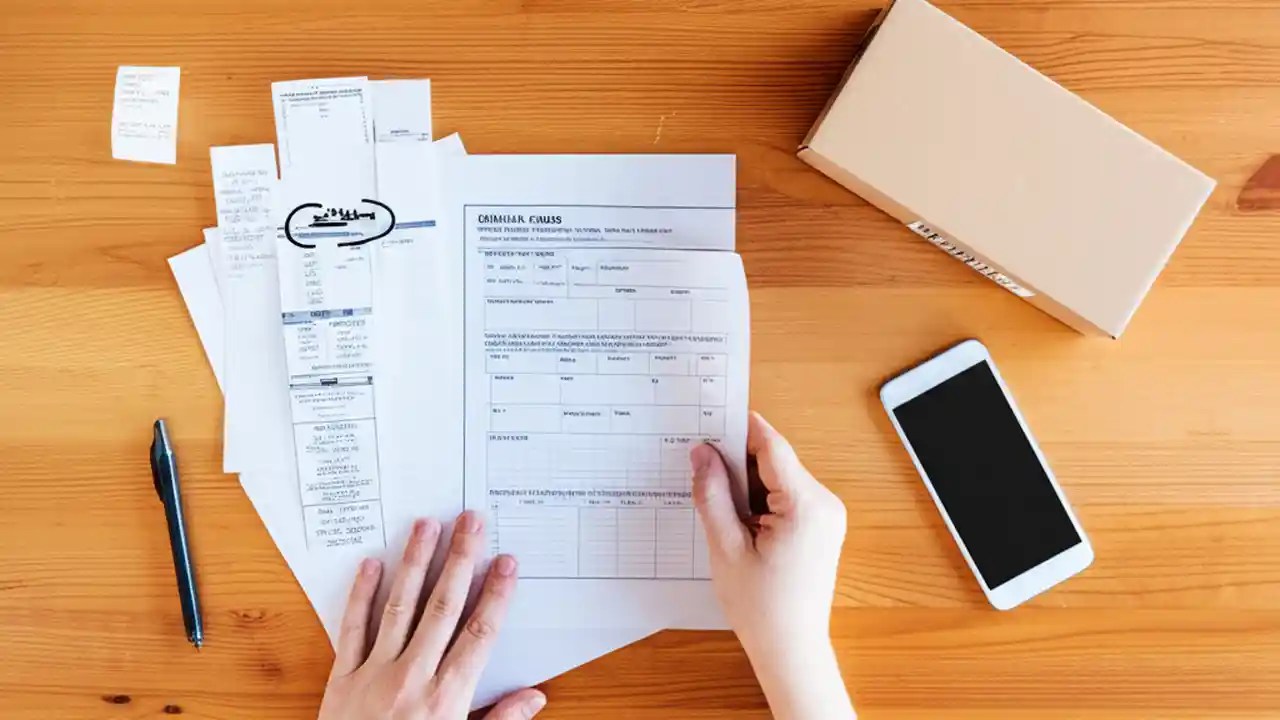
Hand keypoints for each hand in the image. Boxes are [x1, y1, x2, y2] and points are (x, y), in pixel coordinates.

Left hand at [318, 511, 546, 719]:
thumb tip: (535, 699)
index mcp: (447, 698)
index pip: (480, 634)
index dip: (497, 595)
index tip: (508, 562)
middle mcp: (412, 678)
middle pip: (444, 607)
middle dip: (460, 560)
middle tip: (470, 521)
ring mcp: (374, 675)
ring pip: (399, 606)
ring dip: (415, 562)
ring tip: (425, 525)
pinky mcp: (342, 680)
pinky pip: (352, 630)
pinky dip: (361, 596)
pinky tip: (371, 564)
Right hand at [691, 412, 853, 718]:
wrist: (791, 648)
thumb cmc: (760, 607)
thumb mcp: (725, 547)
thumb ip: (713, 494)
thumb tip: (702, 453)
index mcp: (806, 505)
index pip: (771, 447)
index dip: (739, 429)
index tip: (709, 417)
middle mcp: (824, 503)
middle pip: (774, 461)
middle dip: (736, 463)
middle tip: (698, 470)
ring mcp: (827, 514)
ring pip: (777, 477)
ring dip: (746, 485)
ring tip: (718, 509)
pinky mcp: (821, 525)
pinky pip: (786, 495)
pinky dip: (759, 500)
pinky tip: (737, 521)